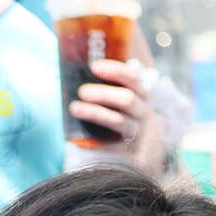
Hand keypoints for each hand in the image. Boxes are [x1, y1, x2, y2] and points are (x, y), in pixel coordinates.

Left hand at [71, 58, 166, 175]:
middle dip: (104, 94)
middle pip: (127, 99)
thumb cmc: (125, 112)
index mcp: (141, 93)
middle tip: (82, 91)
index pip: (132, 78)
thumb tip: (71, 71)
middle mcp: (142, 111)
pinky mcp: (129, 148)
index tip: (94, 67)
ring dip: (96, 113)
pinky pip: (113, 145)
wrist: (145, 144)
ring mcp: (137, 130)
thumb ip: (106, 84)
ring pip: (119, 121)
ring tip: (75, 108)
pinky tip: (79, 138)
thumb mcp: (123, 95)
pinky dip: (96, 142)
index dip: (115, 71)